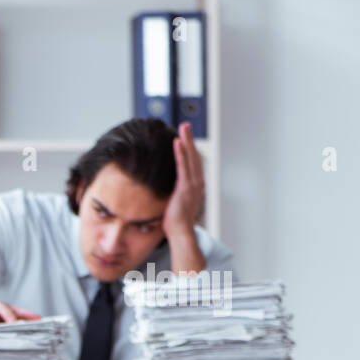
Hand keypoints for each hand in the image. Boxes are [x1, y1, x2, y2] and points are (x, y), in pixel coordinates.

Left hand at [163, 121, 204, 241]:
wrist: (181, 234)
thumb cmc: (175, 223)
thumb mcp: (173, 204)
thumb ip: (171, 194)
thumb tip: (162, 191)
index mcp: (194, 186)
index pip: (193, 163)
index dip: (189, 149)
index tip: (184, 137)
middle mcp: (197, 183)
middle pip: (195, 155)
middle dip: (190, 139)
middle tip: (186, 125)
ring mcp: (193, 185)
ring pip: (191, 157)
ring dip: (187, 141)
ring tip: (183, 128)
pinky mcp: (185, 188)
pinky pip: (183, 167)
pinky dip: (181, 154)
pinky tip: (177, 142)